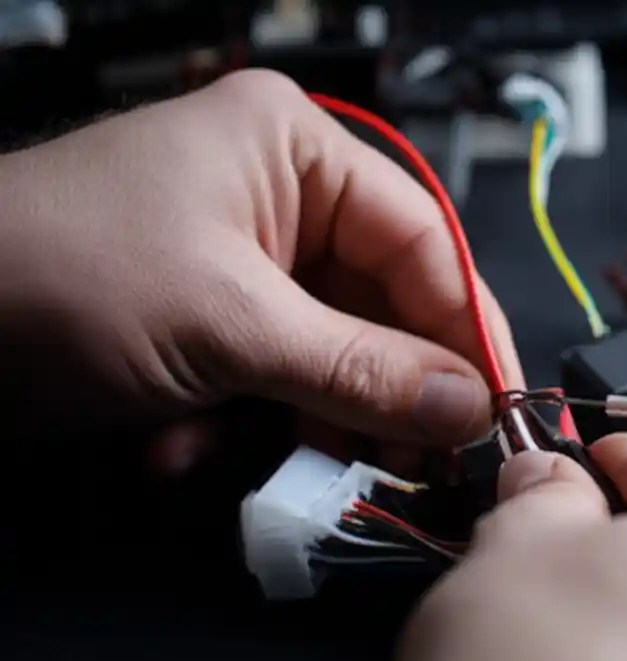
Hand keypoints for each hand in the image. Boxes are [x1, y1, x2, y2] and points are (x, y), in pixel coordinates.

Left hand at [0, 70, 520, 457]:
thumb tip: (469, 406)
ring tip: (303, 465)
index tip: (498, 402)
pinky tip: (186, 449)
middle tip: (425, 457)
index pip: (423, 241)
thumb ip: (364, 372)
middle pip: (382, 303)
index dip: (466, 328)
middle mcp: (276, 196)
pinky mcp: (205, 320)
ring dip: (309, 418)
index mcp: (292, 149)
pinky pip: (271, 377)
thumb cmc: (48, 272)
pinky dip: (244, 426)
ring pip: (329, 352)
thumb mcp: (230, 327)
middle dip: (387, 388)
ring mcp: (239, 261)